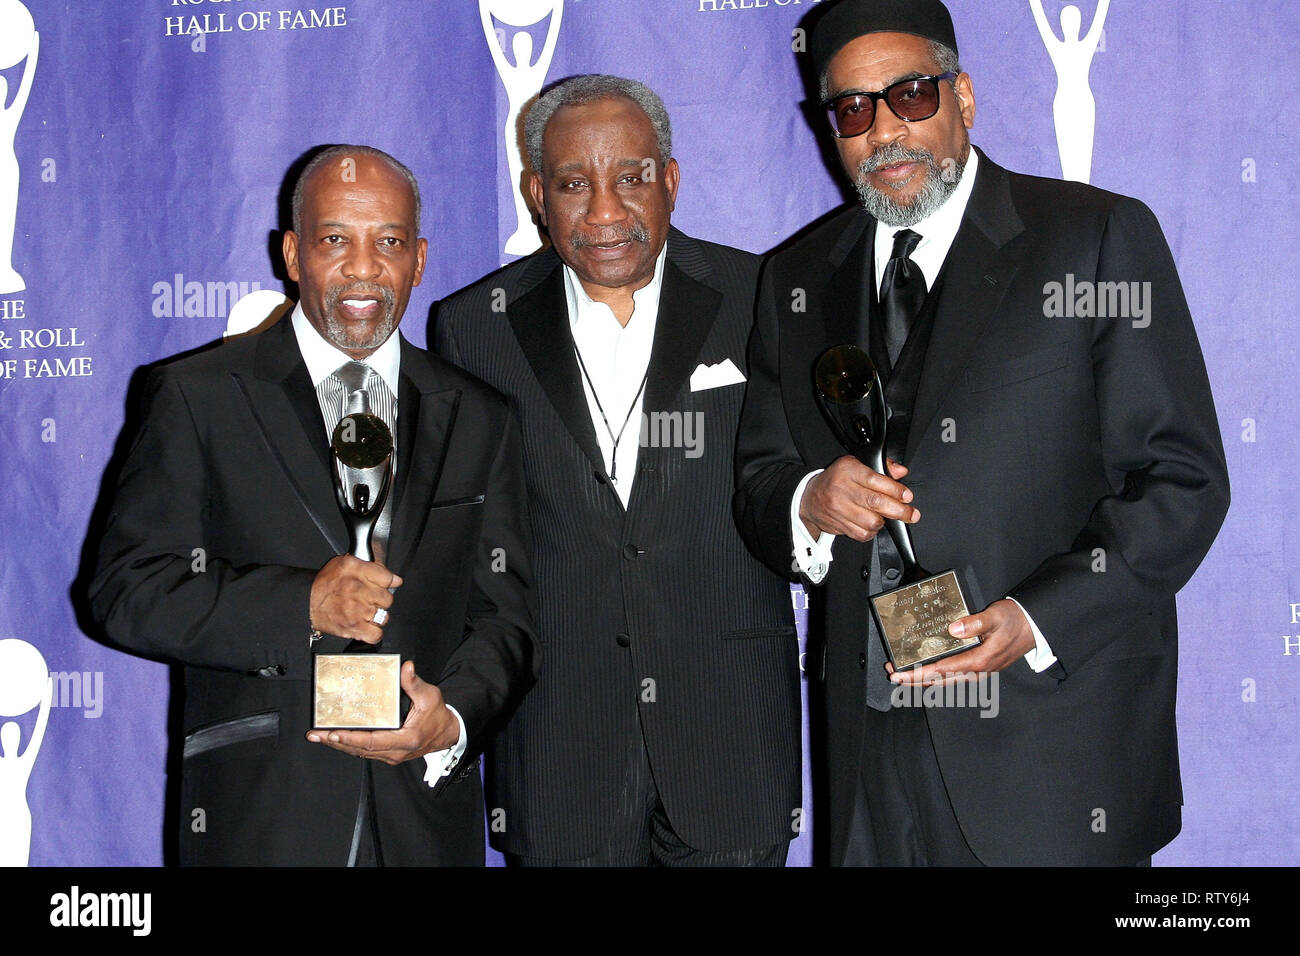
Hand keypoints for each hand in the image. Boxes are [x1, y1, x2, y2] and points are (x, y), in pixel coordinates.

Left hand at [306, 661, 459, 764]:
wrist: (448, 732)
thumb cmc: (438, 715)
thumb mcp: (430, 696)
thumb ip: (414, 683)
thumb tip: (405, 667)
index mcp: (405, 740)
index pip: (372, 741)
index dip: (351, 738)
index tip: (333, 733)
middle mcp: (396, 752)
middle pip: (360, 749)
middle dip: (336, 742)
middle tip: (315, 735)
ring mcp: (391, 756)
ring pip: (360, 752)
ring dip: (339, 745)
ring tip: (319, 737)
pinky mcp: (388, 754)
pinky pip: (365, 751)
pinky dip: (349, 745)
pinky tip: (336, 738)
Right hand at [309, 555, 401, 643]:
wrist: (305, 601)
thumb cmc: (325, 584)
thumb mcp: (346, 564)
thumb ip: (373, 568)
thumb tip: (395, 579)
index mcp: (357, 571)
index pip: (388, 578)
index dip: (386, 583)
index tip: (381, 586)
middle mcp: (358, 589)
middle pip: (388, 598)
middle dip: (379, 600)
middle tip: (367, 599)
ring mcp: (357, 610)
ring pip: (384, 616)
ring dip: (376, 616)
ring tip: (363, 612)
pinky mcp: (354, 627)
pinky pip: (376, 634)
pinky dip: (373, 632)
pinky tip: (365, 626)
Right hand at [799, 456, 916, 541]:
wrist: (809, 498)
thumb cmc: (837, 480)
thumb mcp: (856, 464)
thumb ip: (881, 467)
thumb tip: (901, 472)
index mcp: (848, 470)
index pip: (876, 480)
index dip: (896, 490)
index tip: (907, 496)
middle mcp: (842, 489)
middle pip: (876, 502)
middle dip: (899, 510)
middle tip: (911, 514)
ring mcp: (839, 508)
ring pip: (871, 521)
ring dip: (883, 521)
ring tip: (884, 516)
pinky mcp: (838, 525)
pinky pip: (862, 534)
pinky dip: (872, 532)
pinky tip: (871, 524)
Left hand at [887, 599, 1035, 684]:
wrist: (1034, 627)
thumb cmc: (1015, 621)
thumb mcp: (995, 617)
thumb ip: (975, 623)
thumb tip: (953, 629)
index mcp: (979, 661)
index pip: (942, 671)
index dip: (918, 673)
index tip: (900, 674)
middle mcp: (977, 671)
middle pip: (940, 680)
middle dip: (914, 679)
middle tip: (893, 674)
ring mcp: (978, 671)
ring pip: (945, 681)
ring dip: (923, 679)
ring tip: (904, 674)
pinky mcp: (979, 668)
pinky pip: (953, 677)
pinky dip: (936, 676)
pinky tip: (926, 672)